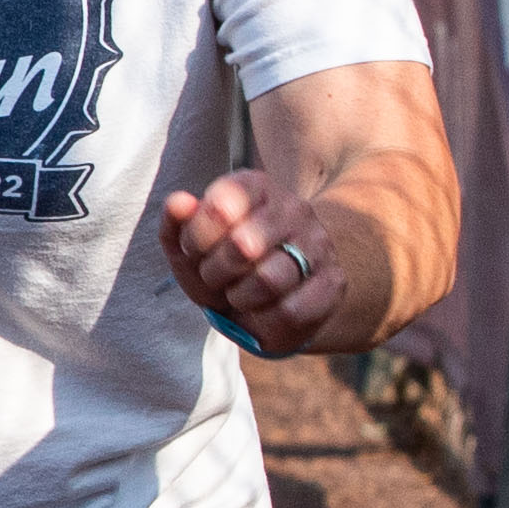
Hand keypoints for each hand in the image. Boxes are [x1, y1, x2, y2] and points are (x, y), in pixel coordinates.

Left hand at [161, 168, 342, 356]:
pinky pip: (292, 311)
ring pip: (269, 280)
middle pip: (243, 245)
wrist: (268, 299)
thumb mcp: (189, 247)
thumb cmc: (222, 266)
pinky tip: (261, 312)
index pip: (221, 205)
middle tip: (214, 278)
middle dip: (215, 272)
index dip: (197, 238)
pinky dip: (264, 321)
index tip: (193, 250)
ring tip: (237, 295)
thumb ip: (175, 223)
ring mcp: (318, 243)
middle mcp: (292, 208)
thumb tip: (179, 202)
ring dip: (239, 298)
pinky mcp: (333, 281)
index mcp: (253, 187)